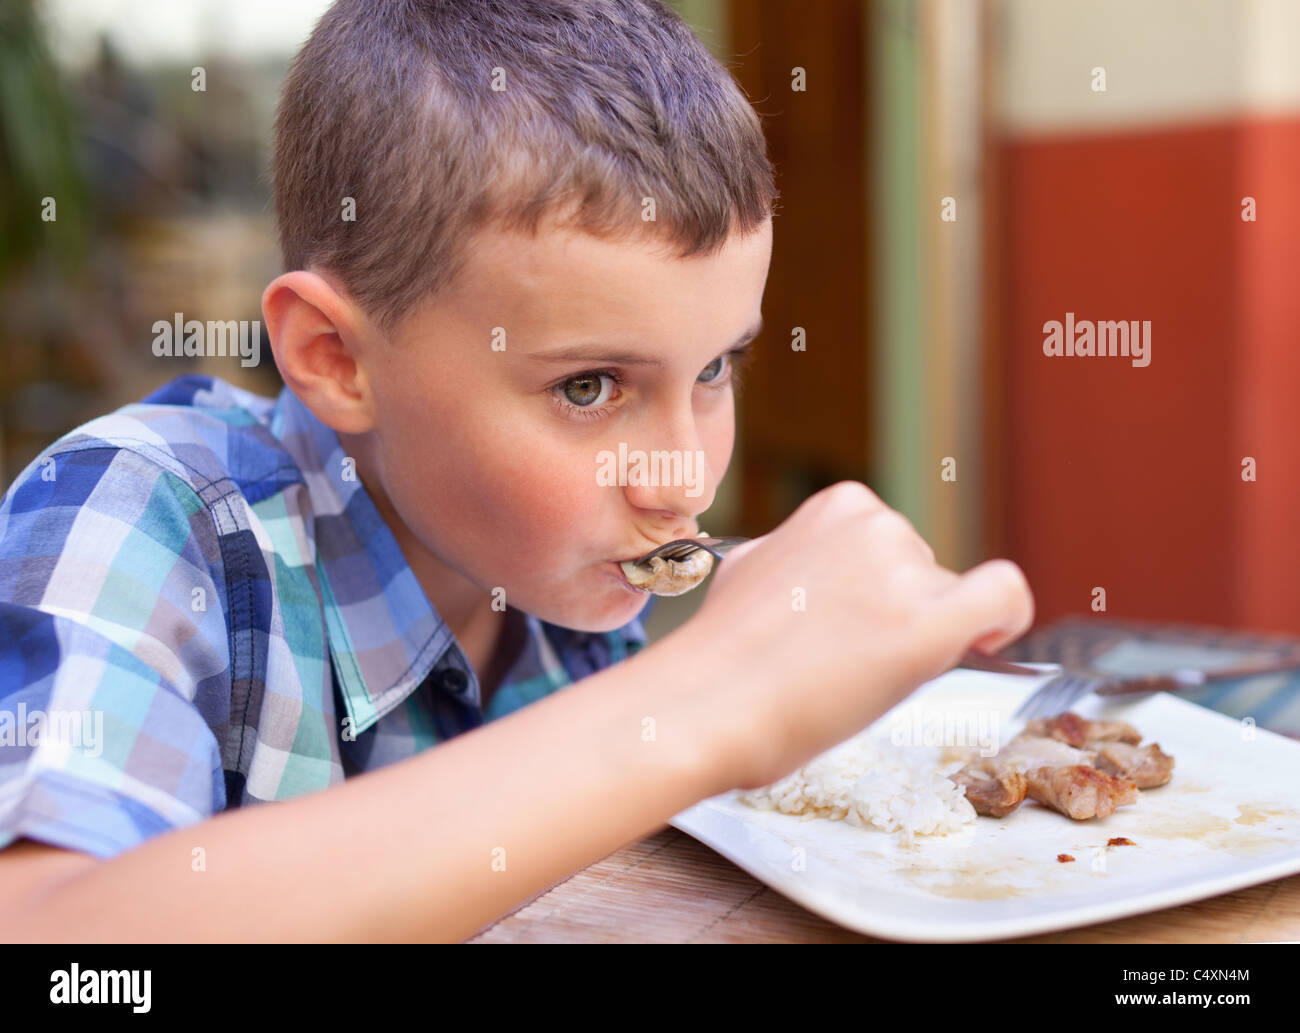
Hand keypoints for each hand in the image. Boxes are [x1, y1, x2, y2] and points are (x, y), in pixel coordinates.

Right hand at [665, 481, 1033, 789]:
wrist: (704, 705)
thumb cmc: (718, 653)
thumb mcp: (755, 569)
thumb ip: (805, 560)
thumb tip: (825, 579)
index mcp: (838, 507)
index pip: (889, 548)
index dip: (875, 593)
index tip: (846, 627)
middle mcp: (877, 524)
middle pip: (921, 573)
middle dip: (895, 615)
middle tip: (842, 663)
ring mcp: (903, 572)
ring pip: (947, 600)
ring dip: (919, 636)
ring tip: (856, 677)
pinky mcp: (929, 625)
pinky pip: (1003, 598)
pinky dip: (1007, 618)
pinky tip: (987, 640)